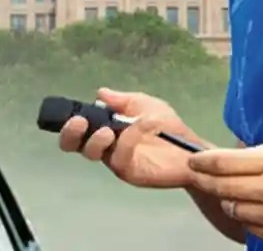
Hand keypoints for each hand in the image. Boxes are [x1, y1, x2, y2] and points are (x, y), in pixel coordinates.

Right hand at [57, 88, 202, 188]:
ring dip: (95, 139)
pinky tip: (139, 127)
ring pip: (91, 153)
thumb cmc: (169, 127)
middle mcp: (106, 145)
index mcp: (106, 128)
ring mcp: (116, 159)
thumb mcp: (146, 105)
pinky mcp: (129, 171)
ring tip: (108, 131)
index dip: (71, 120)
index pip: (79, 127)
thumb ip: (122, 100)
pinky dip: (126, 139)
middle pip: (74, 145)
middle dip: (71, 133)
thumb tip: (99, 93)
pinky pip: (118, 156)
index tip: (76, 111)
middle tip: (79, 122)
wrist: (192, 150)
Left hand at [188, 135, 262, 246]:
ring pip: (233, 208)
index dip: (203, 162)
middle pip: (222, 186)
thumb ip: (261, 151)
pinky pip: (250, 226)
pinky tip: (256, 207)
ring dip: (228, 199)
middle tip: (197, 176)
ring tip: (234, 192)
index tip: (192, 161)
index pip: (224, 162)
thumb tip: (229, 157)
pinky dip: (248, 216)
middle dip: (205, 180)